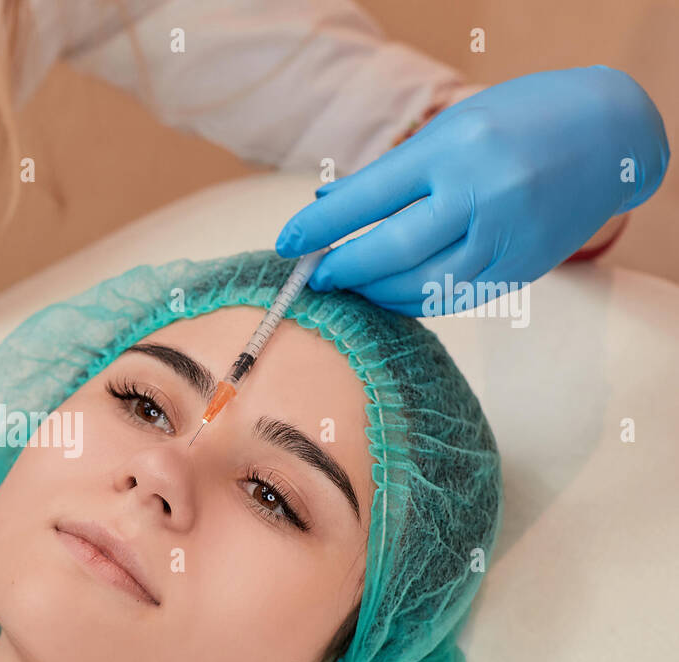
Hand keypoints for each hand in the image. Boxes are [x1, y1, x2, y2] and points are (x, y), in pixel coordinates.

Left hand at [275, 67, 669, 314]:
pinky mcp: (523, 268)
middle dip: (344, 269)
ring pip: (421, 285)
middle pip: (389, 251)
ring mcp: (504, 236)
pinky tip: (393, 294)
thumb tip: (325, 205)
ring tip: (353, 286)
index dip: (320, 227)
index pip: (367, 197)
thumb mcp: (452, 127)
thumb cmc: (517, 122)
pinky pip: (455, 296)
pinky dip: (416, 300)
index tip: (287, 243)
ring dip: (376, 292)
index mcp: (452, 150)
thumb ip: (392, 171)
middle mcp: (479, 195)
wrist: (612, 135)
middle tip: (317, 276)